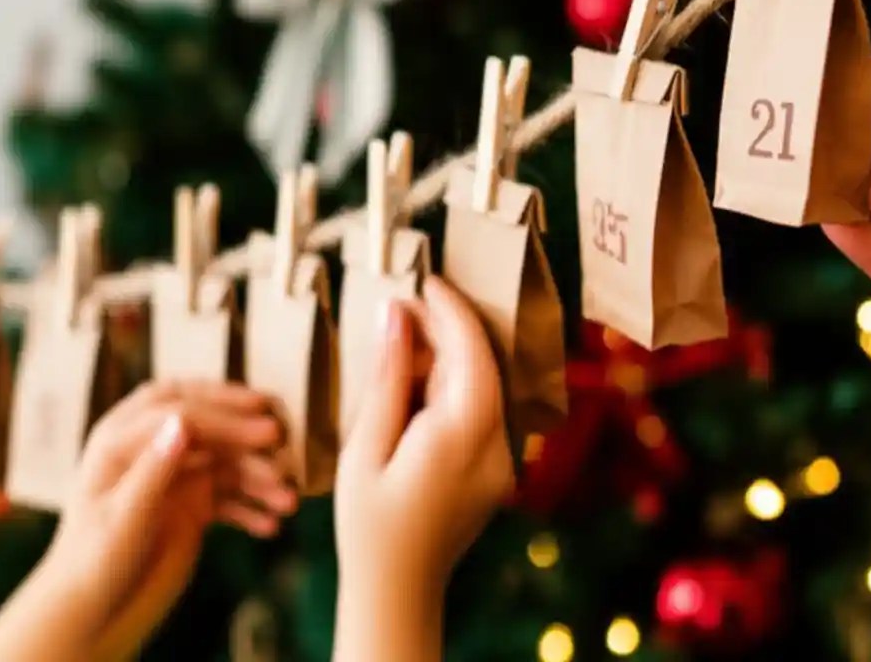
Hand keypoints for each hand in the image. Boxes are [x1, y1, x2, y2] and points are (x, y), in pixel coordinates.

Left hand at [0, 381, 297, 661]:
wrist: (95, 612)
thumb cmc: (96, 563)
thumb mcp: (124, 517)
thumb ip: (153, 469)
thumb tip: (184, 421)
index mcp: (119, 441)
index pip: (178, 412)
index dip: (222, 416)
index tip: (263, 429)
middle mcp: (149, 449)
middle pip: (204, 421)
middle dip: (243, 428)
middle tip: (280, 437)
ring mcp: (173, 475)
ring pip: (224, 461)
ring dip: (258, 478)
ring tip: (288, 501)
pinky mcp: (192, 502)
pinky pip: (230, 495)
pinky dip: (252, 508)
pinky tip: (270, 527)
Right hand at [334, 277, 512, 661]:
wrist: (397, 590)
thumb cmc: (369, 525)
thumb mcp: (366, 445)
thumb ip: (388, 377)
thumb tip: (398, 315)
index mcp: (462, 434)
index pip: (471, 350)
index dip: (451, 309)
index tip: (427, 281)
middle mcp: (496, 445)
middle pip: (480, 366)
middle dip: (445, 333)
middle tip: (400, 313)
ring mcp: (503, 461)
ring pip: (482, 387)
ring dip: (447, 362)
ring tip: (398, 355)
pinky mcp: (498, 472)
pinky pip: (481, 414)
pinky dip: (451, 392)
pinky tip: (414, 393)